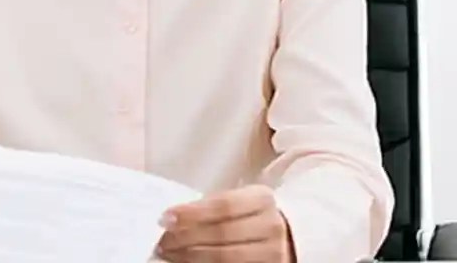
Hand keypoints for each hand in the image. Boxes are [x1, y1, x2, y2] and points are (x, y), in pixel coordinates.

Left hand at [155, 185, 294, 262]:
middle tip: (162, 241)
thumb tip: (171, 219)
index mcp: (262, 199)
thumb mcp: (240, 200)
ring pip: (225, 257)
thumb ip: (211, 206)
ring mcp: (273, 253)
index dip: (191, 213)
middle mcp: (271, 226)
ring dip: (190, 257)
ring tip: (169, 254)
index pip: (222, 206)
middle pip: (221, 233)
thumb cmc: (253, 214)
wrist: (293, 234)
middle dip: (185, 238)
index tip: (165, 218)